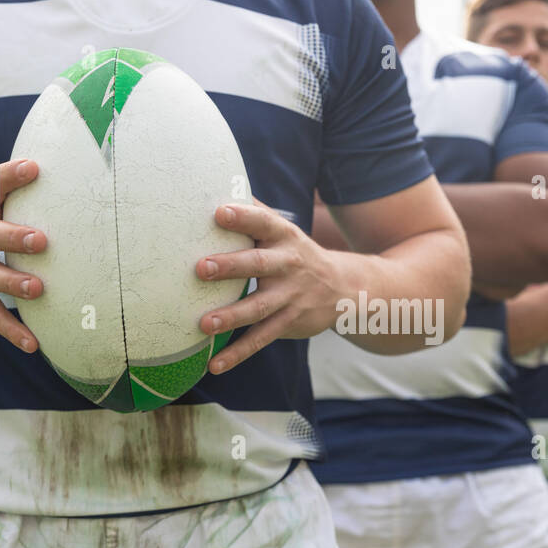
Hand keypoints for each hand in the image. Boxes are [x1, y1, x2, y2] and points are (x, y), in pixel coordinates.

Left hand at [196, 200, 346, 374]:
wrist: (346, 288)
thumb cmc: (297, 254)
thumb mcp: (284, 231)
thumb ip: (255, 212)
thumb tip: (218, 182)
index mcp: (284, 237)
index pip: (263, 222)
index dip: (243, 216)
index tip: (219, 212)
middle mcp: (288, 265)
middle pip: (258, 265)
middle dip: (230, 266)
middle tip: (201, 268)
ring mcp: (290, 297)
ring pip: (259, 307)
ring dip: (231, 316)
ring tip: (204, 324)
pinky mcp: (289, 323)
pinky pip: (261, 339)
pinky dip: (238, 353)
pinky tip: (216, 364)